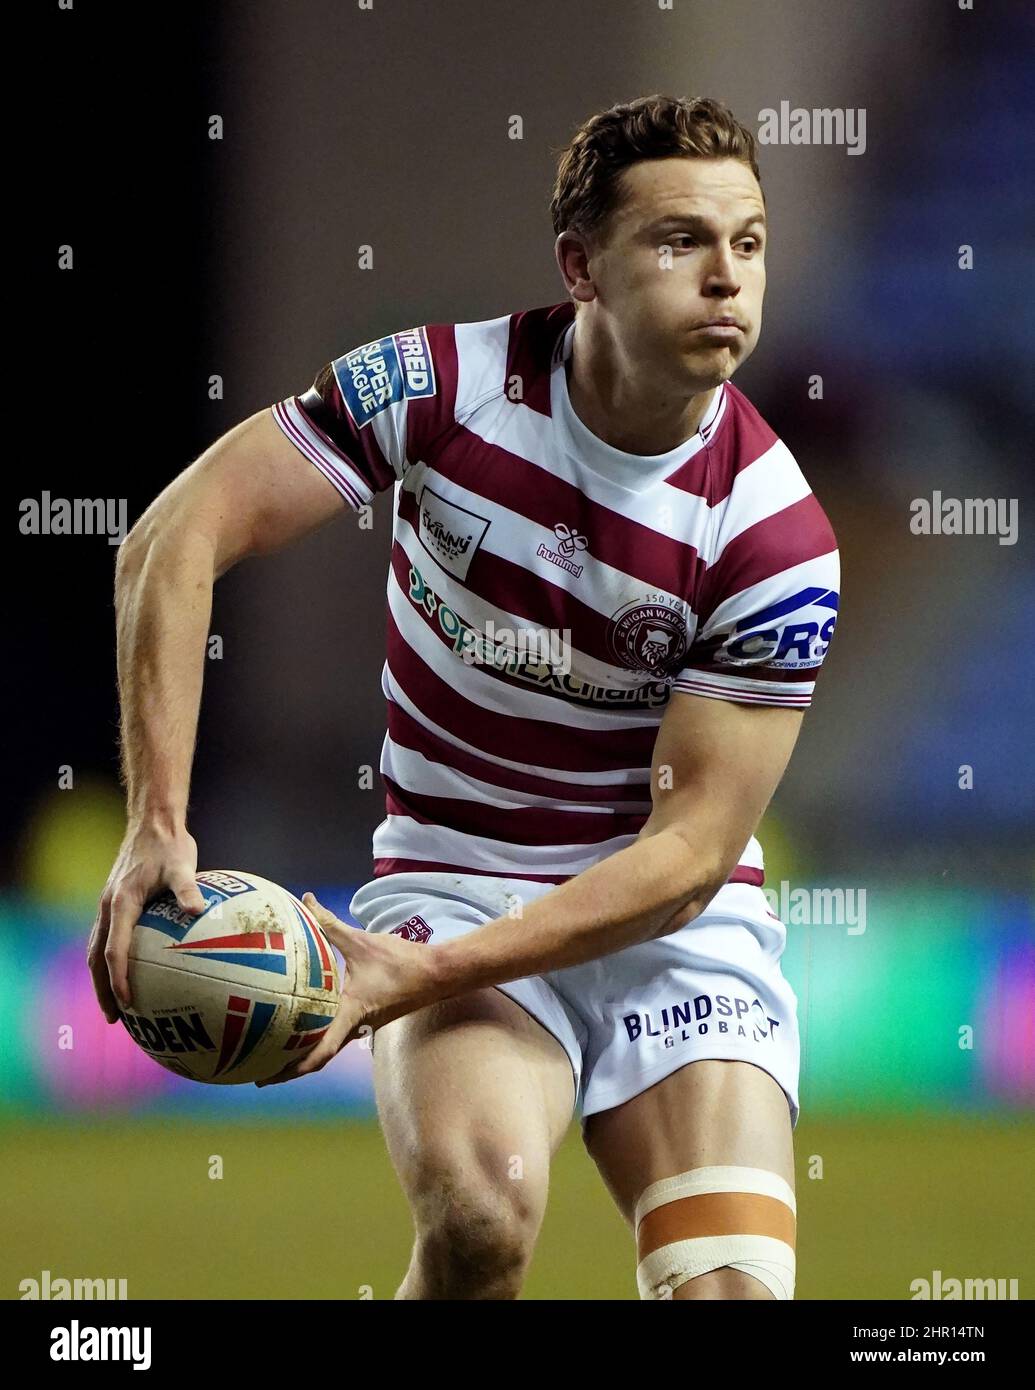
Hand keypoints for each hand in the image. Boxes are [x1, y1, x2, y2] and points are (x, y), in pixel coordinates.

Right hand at [87, 818, 206, 1021]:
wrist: (152, 822)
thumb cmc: (169, 844)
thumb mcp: (182, 864)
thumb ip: (188, 889)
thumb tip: (200, 910)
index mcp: (121, 902)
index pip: (114, 949)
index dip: (118, 978)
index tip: (126, 1002)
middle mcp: (108, 906)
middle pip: (96, 957)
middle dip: (102, 989)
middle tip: (114, 1018)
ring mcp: (109, 905)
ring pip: (98, 949)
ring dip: (103, 978)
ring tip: (116, 1005)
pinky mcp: (116, 903)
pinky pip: (108, 938)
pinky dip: (112, 960)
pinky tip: (131, 972)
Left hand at [255, 893, 444, 1085]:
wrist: (436, 973)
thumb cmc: (400, 961)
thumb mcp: (360, 941)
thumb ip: (330, 923)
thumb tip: (307, 900)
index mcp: (351, 1013)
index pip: (321, 1051)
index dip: (293, 1068)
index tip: (267, 1077)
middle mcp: (355, 1027)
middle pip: (318, 1057)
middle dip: (289, 1067)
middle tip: (259, 1070)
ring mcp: (362, 1026)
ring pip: (328, 1046)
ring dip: (304, 1053)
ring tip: (276, 1051)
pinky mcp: (368, 1019)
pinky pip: (337, 1033)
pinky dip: (319, 1036)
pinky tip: (306, 1023)